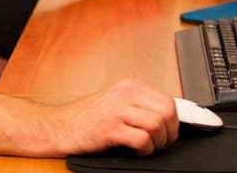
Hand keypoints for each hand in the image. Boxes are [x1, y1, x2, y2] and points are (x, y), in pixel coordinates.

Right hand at [47, 79, 177, 156]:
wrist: (63, 126)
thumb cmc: (91, 118)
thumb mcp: (118, 102)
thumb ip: (141, 105)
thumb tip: (170, 120)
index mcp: (130, 86)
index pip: (168, 101)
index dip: (173, 123)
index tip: (168, 135)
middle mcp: (125, 93)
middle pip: (166, 113)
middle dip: (169, 134)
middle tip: (159, 144)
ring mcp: (117, 109)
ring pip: (157, 125)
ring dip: (157, 144)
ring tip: (145, 148)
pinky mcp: (110, 128)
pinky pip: (142, 140)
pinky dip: (145, 151)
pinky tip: (135, 151)